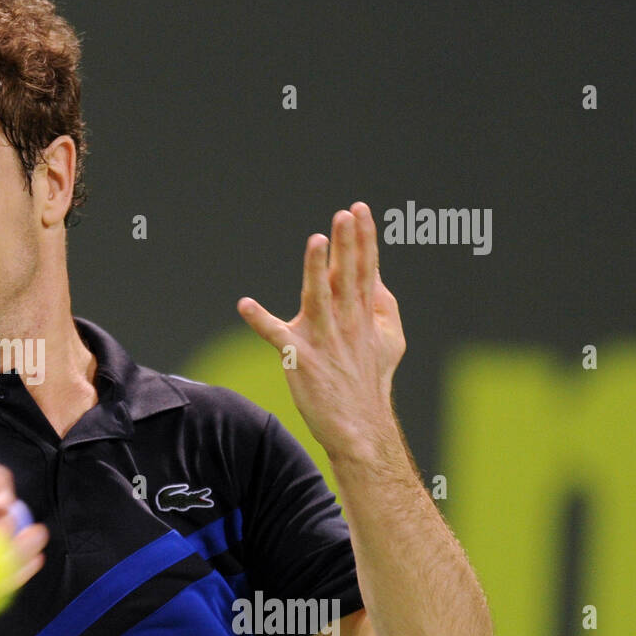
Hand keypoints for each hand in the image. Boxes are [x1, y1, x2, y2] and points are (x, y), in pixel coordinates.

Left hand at [236, 202, 406, 461]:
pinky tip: (245, 305)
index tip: (359, 209)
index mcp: (365, 314)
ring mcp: (322, 340)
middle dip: (346, 245)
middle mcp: (346, 323)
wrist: (360, 425)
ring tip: (315, 241)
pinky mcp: (298, 359)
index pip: (366, 269)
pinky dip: (260, 321)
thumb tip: (376, 275)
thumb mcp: (391, 339)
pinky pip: (276, 337)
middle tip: (344, 215)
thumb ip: (384, 305)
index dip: (363, 238)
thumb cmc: (370, 378)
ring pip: (318, 298)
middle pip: (346, 277)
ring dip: (315, 270)